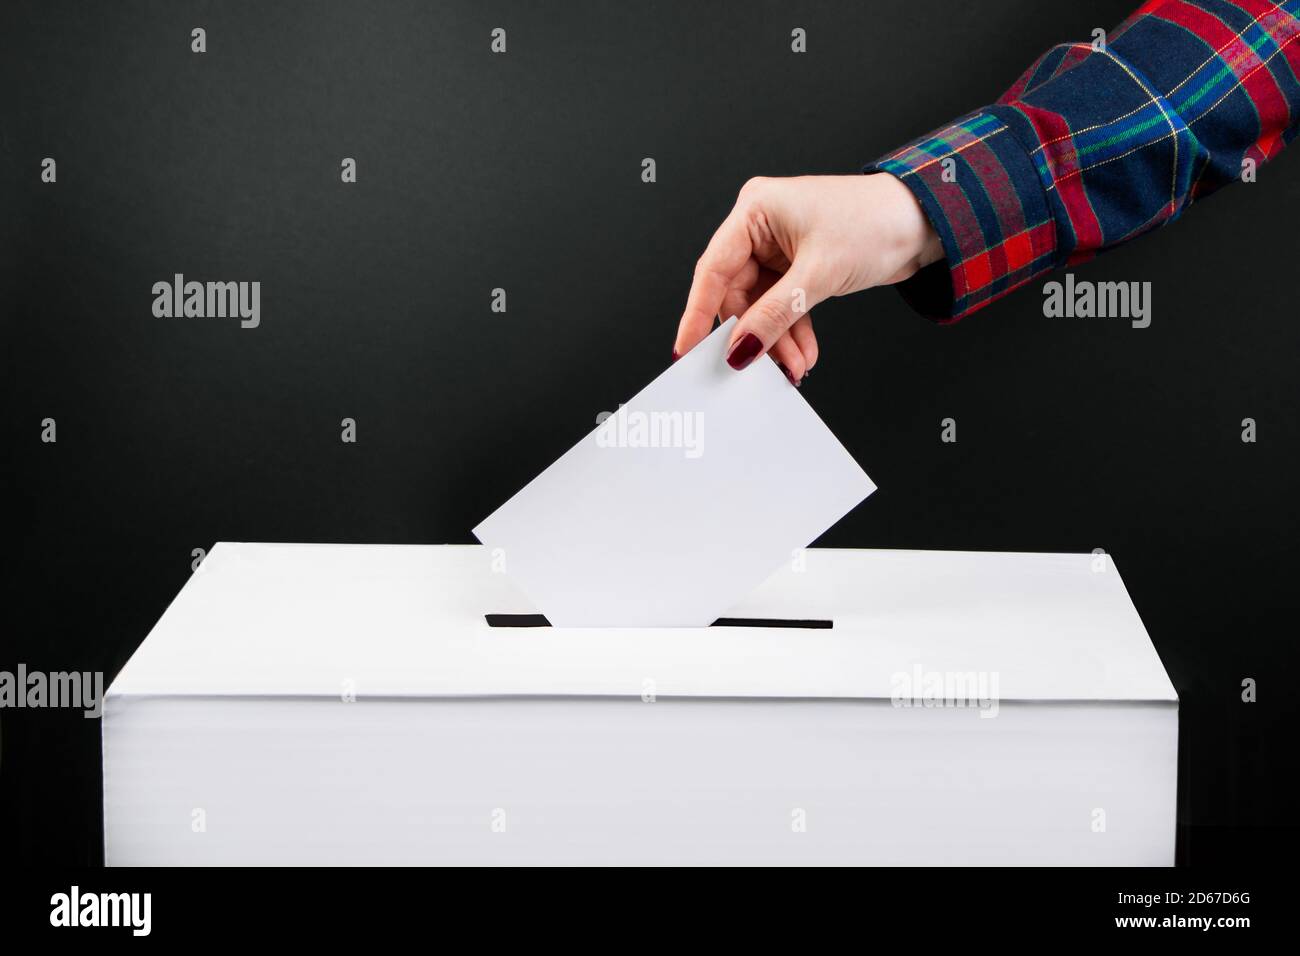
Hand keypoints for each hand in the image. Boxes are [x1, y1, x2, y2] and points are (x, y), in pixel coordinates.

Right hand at [672, 174, 942, 383]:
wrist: (924, 221)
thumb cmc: (876, 222)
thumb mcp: (819, 274)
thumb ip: (774, 315)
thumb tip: (741, 348)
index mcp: (756, 210)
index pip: (713, 269)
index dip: (697, 314)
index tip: (686, 349)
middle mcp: (762, 226)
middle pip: (737, 294)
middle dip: (754, 335)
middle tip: (758, 368)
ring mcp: (779, 247)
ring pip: (761, 306)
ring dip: (776, 339)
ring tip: (793, 366)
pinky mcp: (798, 266)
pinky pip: (783, 306)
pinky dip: (792, 331)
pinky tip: (802, 353)